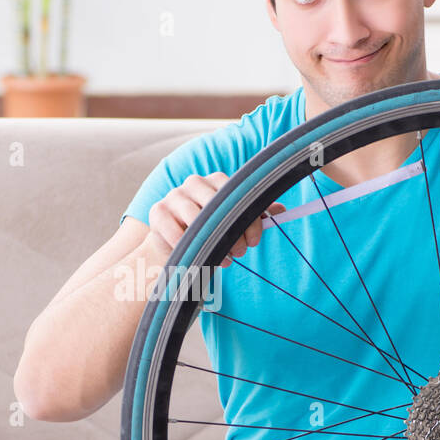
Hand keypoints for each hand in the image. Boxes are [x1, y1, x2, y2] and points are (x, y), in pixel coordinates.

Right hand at [146, 171, 284, 266]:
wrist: (173, 244)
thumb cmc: (208, 232)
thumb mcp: (232, 222)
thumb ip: (253, 214)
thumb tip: (281, 210)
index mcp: (215, 180)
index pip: (236, 194)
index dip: (249, 218)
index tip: (255, 240)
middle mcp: (193, 182)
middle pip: (217, 205)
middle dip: (232, 232)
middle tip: (240, 252)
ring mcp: (174, 196)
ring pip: (196, 218)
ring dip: (211, 242)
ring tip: (223, 259)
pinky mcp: (157, 212)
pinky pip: (174, 230)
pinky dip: (189, 246)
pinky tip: (199, 257)